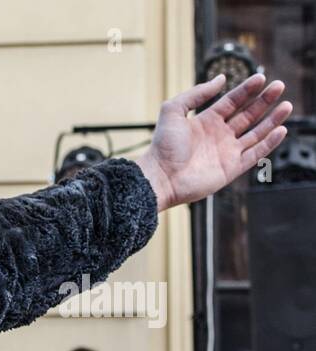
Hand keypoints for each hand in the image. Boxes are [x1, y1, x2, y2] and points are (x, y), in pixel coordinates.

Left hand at [136, 73, 291, 211]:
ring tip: (286, 106)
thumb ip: (197, 93)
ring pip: (256, 133)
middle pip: (248, 115)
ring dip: (272, 120)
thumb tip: (220, 78)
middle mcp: (219, 136)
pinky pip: (255, 154)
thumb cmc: (162, 146)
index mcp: (206, 121)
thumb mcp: (173, 110)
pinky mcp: (231, 169)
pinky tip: (280, 130)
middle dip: (264, 101)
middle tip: (279, 86)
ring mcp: (226, 152)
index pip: (232, 101)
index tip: (261, 78)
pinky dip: (269, 143)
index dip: (246, 90)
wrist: (160, 177)